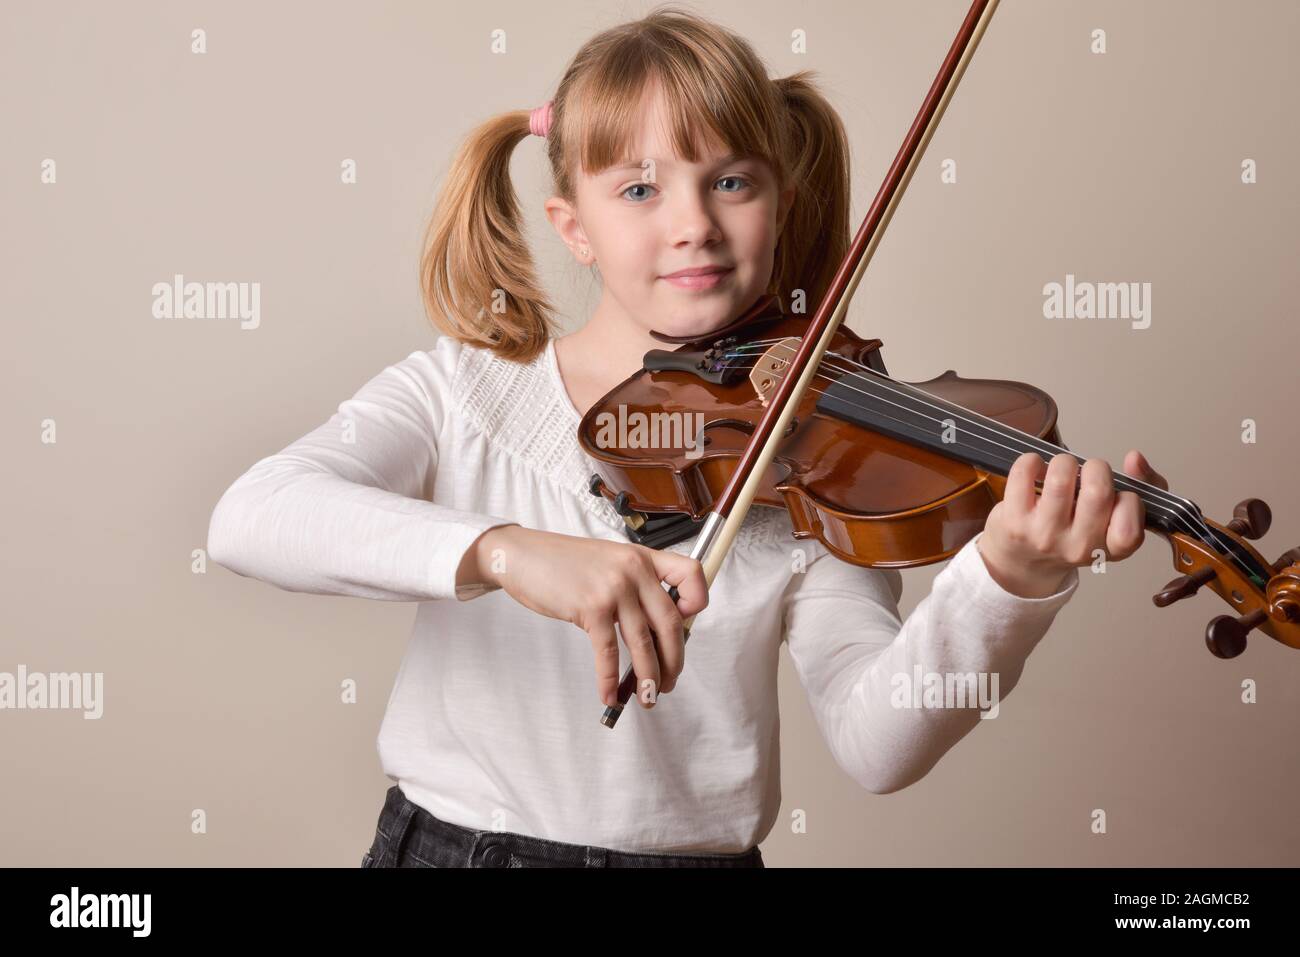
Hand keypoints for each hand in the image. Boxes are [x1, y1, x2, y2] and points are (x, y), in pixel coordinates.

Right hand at [457, 525, 708, 707]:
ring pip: (644, 643)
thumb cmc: (563, 563)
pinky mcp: (591, 607)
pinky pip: (609, 652)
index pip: (691, 574)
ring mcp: (614, 588)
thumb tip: (651, 631)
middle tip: (669, 682)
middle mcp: (634, 570)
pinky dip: (609, 680)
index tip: (685, 628)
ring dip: (649, 677)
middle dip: (674, 660)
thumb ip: (633, 586)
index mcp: (643, 557)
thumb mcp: (609, 563)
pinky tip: (609, 695)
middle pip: (670, 623)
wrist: (522, 555)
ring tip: (648, 698)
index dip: (697, 604)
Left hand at [977, 449, 1168, 597]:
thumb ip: (1142, 486)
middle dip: (1097, 467)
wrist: (1024, 563)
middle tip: (1087, 473)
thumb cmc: (1074, 533)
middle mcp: (1078, 546)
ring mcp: (1044, 535)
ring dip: (1064, 462)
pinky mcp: (1014, 521)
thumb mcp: (1115, 520)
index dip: (1129, 501)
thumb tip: (1135, 458)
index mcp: (1110, 548)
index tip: (1117, 495)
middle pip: (1098, 491)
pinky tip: (1035, 469)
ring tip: (1061, 470)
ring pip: (1061, 478)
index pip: (1132, 526)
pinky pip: (1024, 473)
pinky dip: (1031, 461)